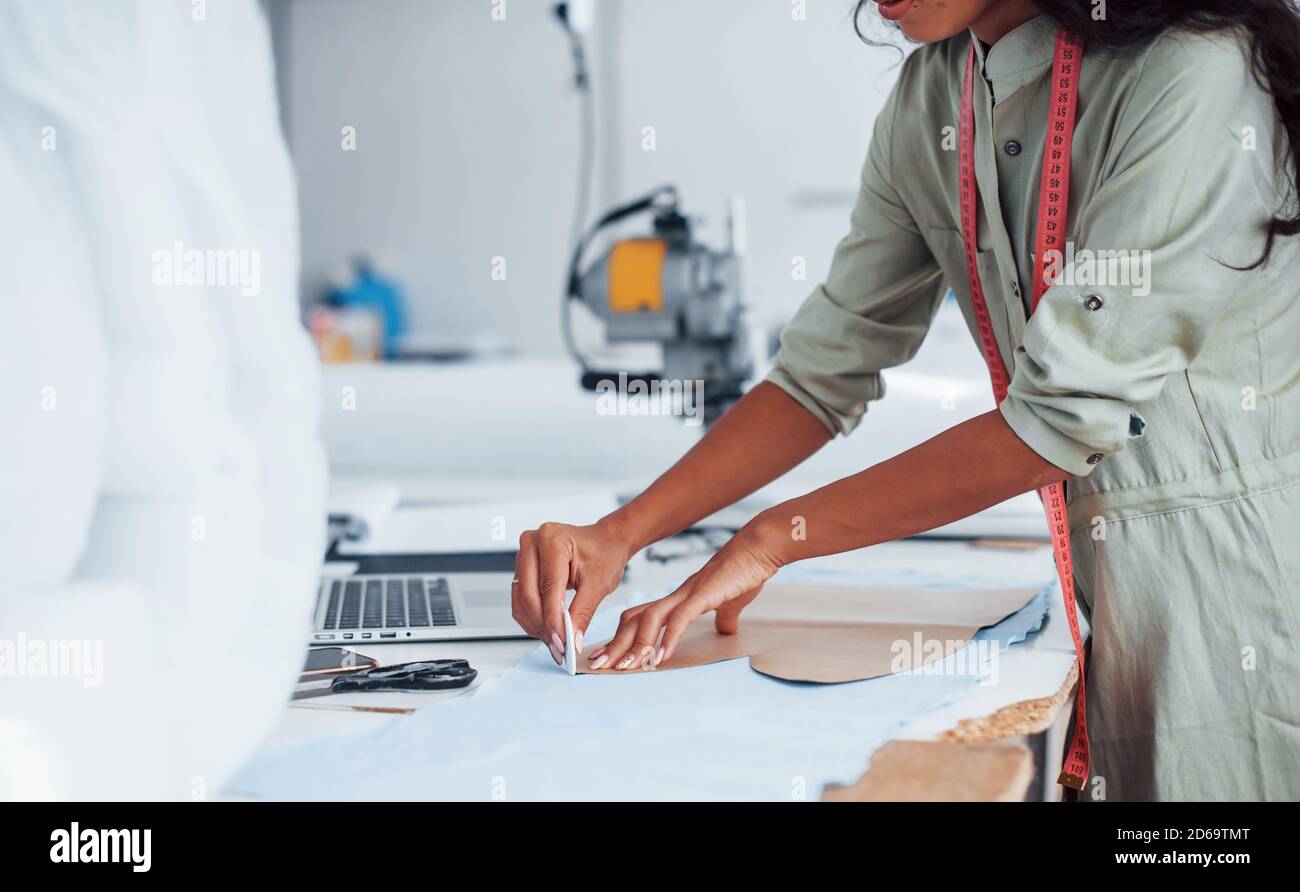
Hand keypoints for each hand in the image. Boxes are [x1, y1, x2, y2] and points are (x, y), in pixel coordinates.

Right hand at [512, 519, 632, 663]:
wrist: (605, 543)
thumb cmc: (604, 553)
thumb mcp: (599, 583)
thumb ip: (583, 613)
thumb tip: (571, 640)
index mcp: (552, 538)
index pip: (548, 587)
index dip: (554, 619)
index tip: (564, 642)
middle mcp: (532, 544)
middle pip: (529, 595)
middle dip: (544, 626)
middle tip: (560, 648)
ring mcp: (524, 556)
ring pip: (521, 601)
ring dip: (537, 626)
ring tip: (556, 644)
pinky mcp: (523, 570)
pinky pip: (521, 601)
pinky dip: (533, 620)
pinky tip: (549, 631)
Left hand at [588, 516, 786, 670]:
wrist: (759, 548)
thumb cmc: (745, 572)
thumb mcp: (730, 602)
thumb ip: (723, 616)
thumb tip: (726, 631)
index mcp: (678, 599)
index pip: (638, 619)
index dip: (621, 638)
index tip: (608, 658)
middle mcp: (675, 596)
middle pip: (634, 621)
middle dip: (615, 646)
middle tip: (597, 666)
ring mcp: (687, 594)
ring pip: (650, 620)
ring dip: (636, 646)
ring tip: (625, 668)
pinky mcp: (703, 595)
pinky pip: (680, 618)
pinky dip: (669, 639)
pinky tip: (662, 658)